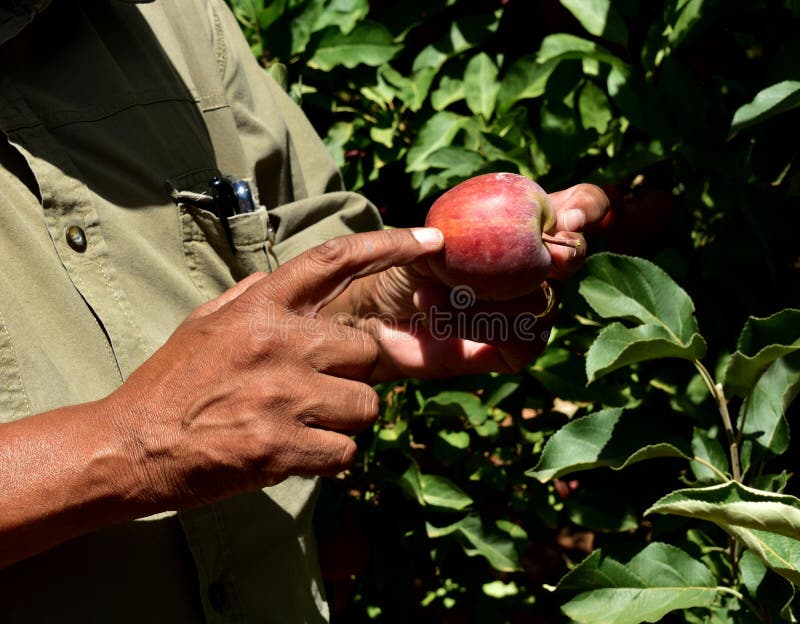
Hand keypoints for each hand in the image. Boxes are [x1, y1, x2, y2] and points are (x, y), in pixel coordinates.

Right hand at [106, 228, 443, 507]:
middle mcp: (279, 342)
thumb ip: (247, 296)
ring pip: (365, 405)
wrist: (130, 445)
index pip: (336, 260)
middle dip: (353, 373)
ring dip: (341, 418)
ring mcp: (283, 394)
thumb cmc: (171, 383)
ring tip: (299, 422)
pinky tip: (291, 450)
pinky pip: (345, 451)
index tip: (431, 240)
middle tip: (315, 388)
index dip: (389, 244)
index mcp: (260, 306)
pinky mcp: (283, 445)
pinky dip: (326, 455)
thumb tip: (272, 278)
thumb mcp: (204, 321)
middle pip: (368, 351)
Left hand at [333, 184, 608, 380]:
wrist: (373, 314)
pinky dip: (483, 326)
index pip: (578, 206)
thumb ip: (472, 225)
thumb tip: (503, 227)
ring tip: (434, 288)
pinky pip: (527, 340)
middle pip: (572, 256)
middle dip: (558, 253)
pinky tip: (441, 317)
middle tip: (538, 253)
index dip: (585, 206)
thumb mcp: (431, 234)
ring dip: (489, 296)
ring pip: (542, 301)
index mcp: (521, 228)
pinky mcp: (512, 348)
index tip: (568, 213)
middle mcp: (532, 268)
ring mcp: (525, 309)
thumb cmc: (403, 264)